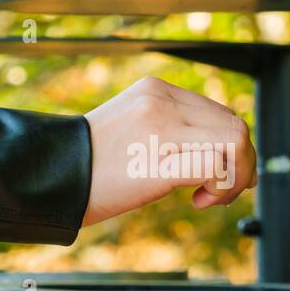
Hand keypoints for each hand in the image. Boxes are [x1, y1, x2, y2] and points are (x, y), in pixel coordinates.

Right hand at [81, 76, 256, 226]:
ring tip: (209, 197)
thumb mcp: (131, 130)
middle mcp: (163, 100)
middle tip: (220, 191)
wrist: (48, 177)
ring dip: (235, 177)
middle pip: (236, 125)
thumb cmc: (86, 166)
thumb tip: (214, 154)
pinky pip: (219, 164)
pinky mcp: (161, 157)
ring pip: (236, 141)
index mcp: (156, 90)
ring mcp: (162, 125)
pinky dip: (223, 187)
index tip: (216, 176)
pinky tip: (199, 200)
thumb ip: (168, 130)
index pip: (219, 112)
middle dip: (241, 164)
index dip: (231, 148)